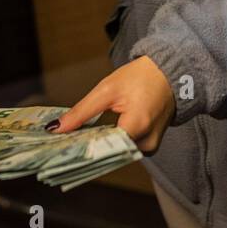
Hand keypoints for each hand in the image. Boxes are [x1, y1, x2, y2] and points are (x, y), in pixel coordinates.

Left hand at [52, 56, 175, 152]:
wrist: (170, 73)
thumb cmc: (140, 77)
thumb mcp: (107, 90)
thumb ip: (81, 112)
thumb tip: (55, 128)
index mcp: (137, 127)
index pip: (101, 148)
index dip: (79, 148)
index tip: (58, 148)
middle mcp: (146, 144)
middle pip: (108, 154)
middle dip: (86, 147)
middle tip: (63, 142)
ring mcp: (150, 147)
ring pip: (116, 153)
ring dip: (98, 146)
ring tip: (78, 138)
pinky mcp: (150, 146)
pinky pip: (125, 149)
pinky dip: (111, 143)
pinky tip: (97, 136)